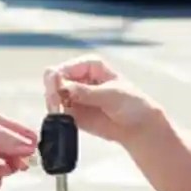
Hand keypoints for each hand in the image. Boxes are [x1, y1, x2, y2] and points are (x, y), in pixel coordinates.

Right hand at [43, 55, 160, 143]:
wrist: (139, 125)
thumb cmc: (131, 103)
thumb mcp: (110, 94)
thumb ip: (85, 92)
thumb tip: (62, 87)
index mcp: (88, 65)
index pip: (63, 68)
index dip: (57, 80)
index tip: (59, 92)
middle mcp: (78, 78)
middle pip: (52, 81)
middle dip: (52, 93)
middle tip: (57, 105)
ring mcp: (73, 96)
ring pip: (51, 97)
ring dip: (53, 106)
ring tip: (64, 114)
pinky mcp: (73, 113)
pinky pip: (57, 113)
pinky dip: (58, 117)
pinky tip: (65, 121)